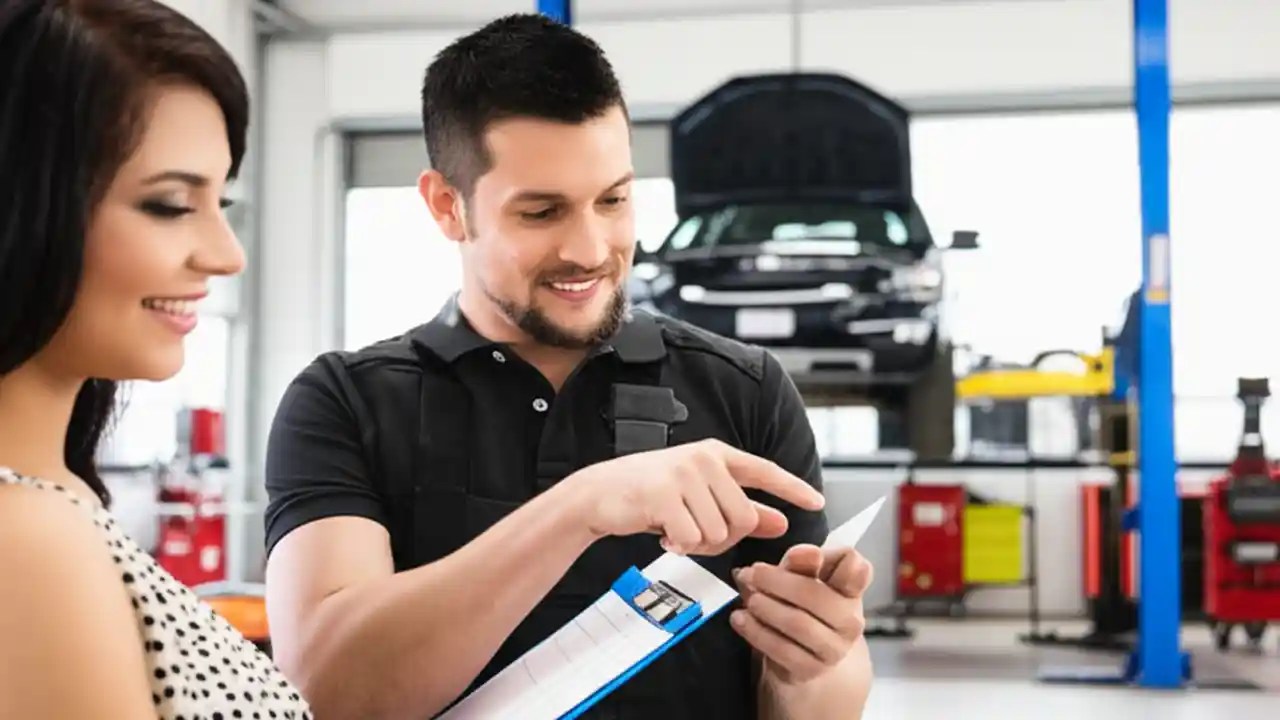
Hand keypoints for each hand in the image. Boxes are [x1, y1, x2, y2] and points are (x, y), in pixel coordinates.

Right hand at [567, 439, 825, 555]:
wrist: (600, 494)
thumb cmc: (653, 496)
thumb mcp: (699, 497)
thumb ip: (742, 510)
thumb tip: (780, 522)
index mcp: (716, 455)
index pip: (764, 470)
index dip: (793, 488)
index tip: (818, 501)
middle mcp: (703, 459)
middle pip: (742, 517)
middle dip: (723, 537)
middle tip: (695, 533)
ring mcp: (683, 474)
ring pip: (718, 532)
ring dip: (698, 544)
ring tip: (675, 531)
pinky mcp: (663, 495)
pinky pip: (692, 538)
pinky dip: (679, 546)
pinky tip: (663, 535)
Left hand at [730, 544, 872, 684]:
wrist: (799, 654)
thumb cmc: (799, 604)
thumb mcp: (798, 577)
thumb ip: (801, 562)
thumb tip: (807, 552)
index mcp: (851, 590)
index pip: (856, 569)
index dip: (836, 559)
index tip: (810, 554)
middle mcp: (850, 620)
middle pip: (816, 595)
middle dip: (778, 582)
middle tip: (751, 574)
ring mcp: (834, 648)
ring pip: (798, 623)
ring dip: (766, 607)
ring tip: (748, 598)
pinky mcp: (812, 669)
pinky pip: (782, 649)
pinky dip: (756, 631)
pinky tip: (740, 619)